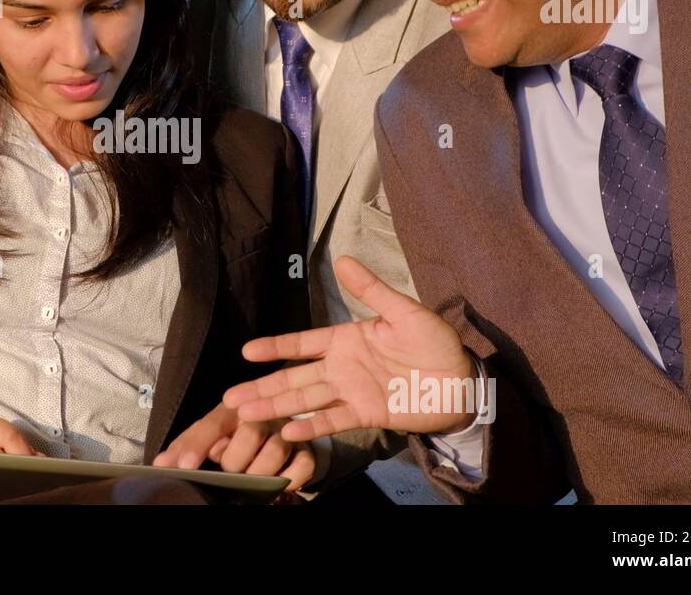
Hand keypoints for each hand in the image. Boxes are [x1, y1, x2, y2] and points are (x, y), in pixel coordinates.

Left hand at [152, 402, 315, 491]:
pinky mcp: (306, 451)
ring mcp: (286, 432)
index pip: (212, 424)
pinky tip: (277, 483)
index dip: (197, 445)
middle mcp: (263, 414)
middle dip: (234, 460)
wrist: (279, 428)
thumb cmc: (235, 433)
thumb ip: (187, 446)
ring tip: (251, 477)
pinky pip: (301, 468)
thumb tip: (161, 466)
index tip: (184, 466)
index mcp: (233, 409)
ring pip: (274, 452)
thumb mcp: (210, 433)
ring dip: (258, 472)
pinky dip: (288, 480)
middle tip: (231, 468)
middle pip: (249, 434)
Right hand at [223, 256, 477, 439]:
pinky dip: (311, 427)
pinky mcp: (366, 414)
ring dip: (275, 406)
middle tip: (229, 397)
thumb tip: (342, 259)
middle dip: (262, 386)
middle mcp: (341, 367)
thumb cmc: (434, 342)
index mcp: (345, 340)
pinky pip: (333, 420)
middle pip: (293, 377)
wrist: (462, 381)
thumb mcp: (403, 311)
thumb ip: (371, 290)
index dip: (275, 347)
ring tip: (245, 414)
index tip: (246, 351)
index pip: (301, 343)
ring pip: (304, 400)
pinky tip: (288, 432)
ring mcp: (350, 392)